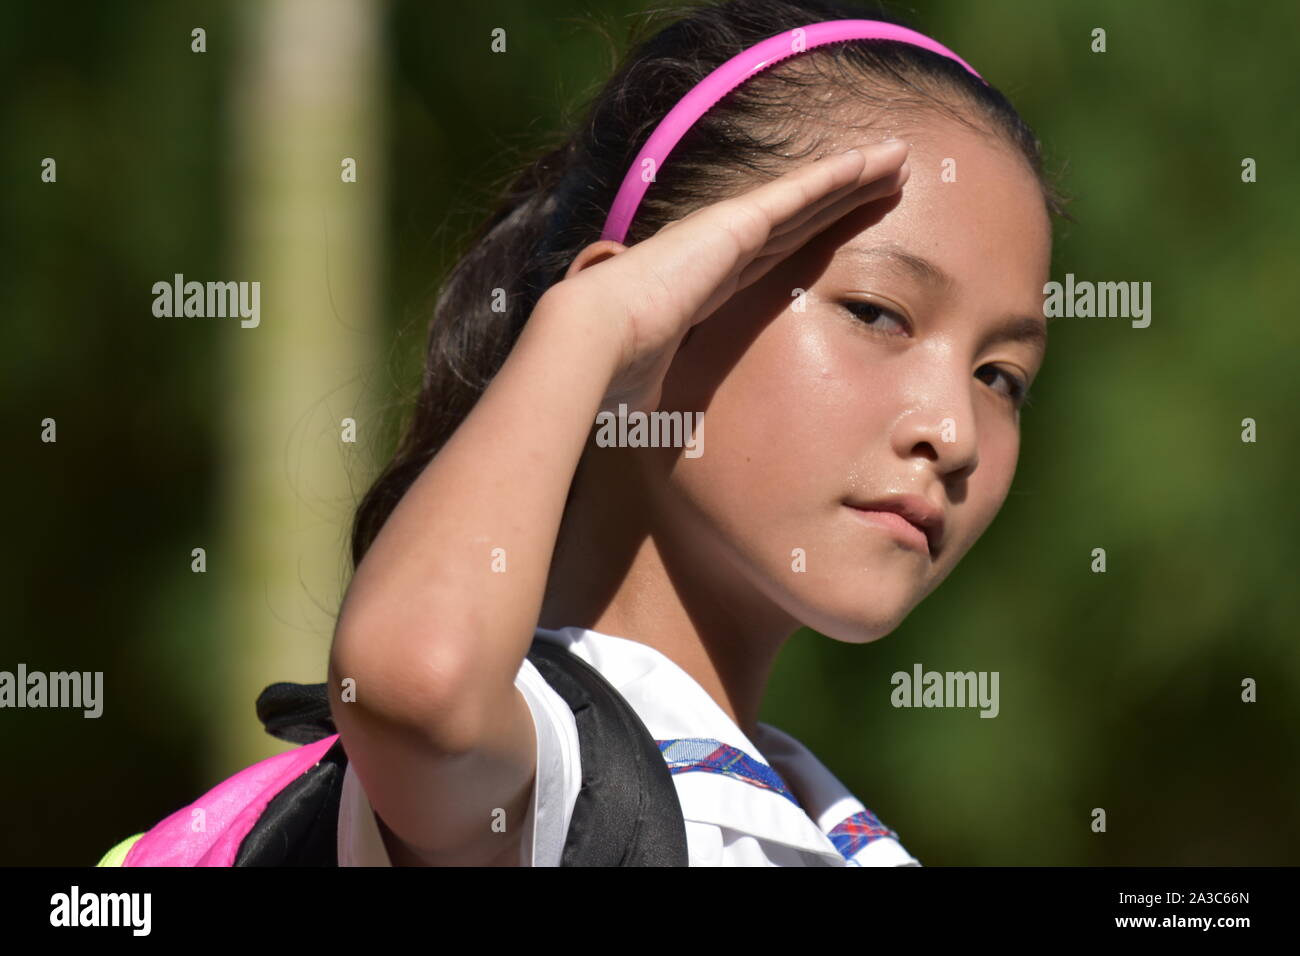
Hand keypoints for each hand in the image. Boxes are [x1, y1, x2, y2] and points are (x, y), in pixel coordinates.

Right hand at [546, 140, 910, 412]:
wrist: (591, 348)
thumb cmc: (612, 379)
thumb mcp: (656, 398)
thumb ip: (667, 402)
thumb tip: (659, 437)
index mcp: (704, 289)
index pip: (771, 258)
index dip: (806, 237)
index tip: (836, 227)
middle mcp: (718, 254)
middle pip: (798, 220)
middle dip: (840, 198)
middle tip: (884, 177)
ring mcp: (726, 234)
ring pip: (807, 198)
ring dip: (853, 177)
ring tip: (896, 157)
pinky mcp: (734, 226)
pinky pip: (799, 194)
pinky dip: (837, 175)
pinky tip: (872, 160)